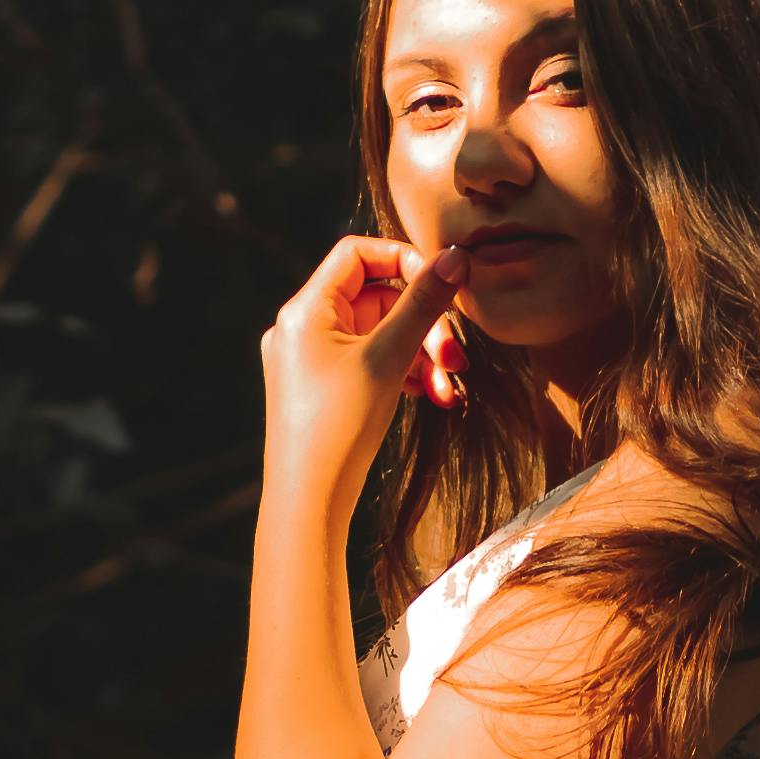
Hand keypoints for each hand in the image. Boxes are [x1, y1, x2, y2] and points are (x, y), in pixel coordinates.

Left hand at [259, 230, 464, 510]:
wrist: (308, 504)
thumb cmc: (339, 428)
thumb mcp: (388, 359)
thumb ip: (423, 303)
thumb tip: (457, 255)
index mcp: (305, 310)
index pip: (357, 254)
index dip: (405, 260)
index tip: (445, 284)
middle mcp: (302, 329)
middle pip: (376, 298)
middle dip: (424, 324)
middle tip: (456, 357)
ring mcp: (311, 361)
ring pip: (380, 336)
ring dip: (421, 355)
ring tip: (448, 388)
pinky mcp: (324, 391)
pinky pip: (371, 365)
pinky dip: (403, 375)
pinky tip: (432, 397)